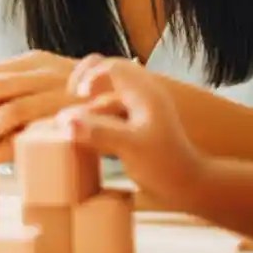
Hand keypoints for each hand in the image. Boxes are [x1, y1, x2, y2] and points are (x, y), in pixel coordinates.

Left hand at [0, 51, 78, 167]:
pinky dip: (2, 148)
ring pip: (10, 109)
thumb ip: (16, 88)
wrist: (132, 107)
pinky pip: (31, 134)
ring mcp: (62, 96)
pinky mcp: (73, 120)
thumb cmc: (80, 100)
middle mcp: (48, 74)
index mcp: (37, 62)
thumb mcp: (47, 83)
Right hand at [58, 57, 204, 207]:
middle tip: (72, 99)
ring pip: (108, 94)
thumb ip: (99, 132)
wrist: (188, 186)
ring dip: (90, 104)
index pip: (111, 67)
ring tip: (73, 122)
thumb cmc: (164, 165)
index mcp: (143, 92)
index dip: (90, 76)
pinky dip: (96, 119)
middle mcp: (142, 95)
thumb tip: (64, 120)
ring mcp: (140, 110)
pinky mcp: (136, 125)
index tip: (78, 97)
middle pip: (109, 71)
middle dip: (86, 82)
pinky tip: (86, 135)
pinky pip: (111, 112)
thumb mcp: (130, 147)